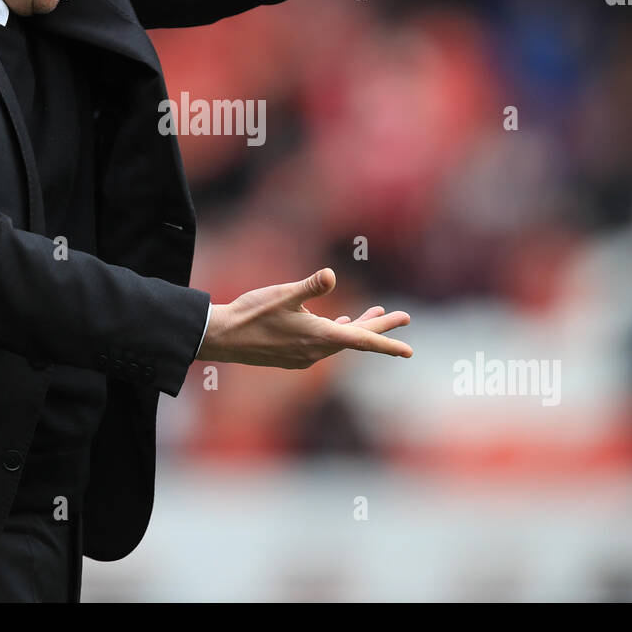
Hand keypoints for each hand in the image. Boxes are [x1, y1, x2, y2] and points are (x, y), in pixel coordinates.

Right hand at [198, 267, 412, 368]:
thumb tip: (330, 275)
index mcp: (318, 336)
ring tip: (376, 312)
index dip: (387, 343)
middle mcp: (315, 351)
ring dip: (359, 327)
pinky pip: (325, 345)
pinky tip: (339, 324)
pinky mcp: (293, 356)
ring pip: (341, 341)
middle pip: (356, 339)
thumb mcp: (281, 294)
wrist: (222, 337)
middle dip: (381, 327)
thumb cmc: (250, 314)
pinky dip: (338, 333)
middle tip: (404, 317)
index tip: (409, 351)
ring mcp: (304, 356)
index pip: (361, 340)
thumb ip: (308, 286)